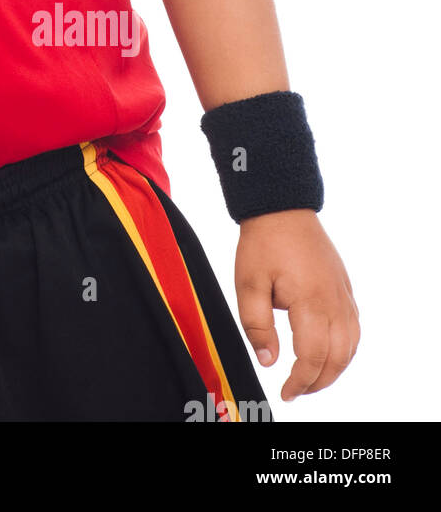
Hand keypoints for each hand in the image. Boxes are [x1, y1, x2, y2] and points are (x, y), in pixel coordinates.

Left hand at [235, 209, 358, 400]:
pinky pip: (354, 329)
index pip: (312, 357)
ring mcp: (343, 295)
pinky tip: (329, 354)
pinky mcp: (344, 288)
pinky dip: (345, 349)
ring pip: (350, 346)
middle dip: (318, 382)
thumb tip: (269, 361)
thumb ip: (256, 325)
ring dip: (334, 369)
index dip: (300, 381)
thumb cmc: (262, 244)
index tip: (285, 392)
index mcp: (310, 302)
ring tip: (311, 379)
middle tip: (296, 391)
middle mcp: (334, 302)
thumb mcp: (247, 283)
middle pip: (337, 358)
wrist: (281, 209)